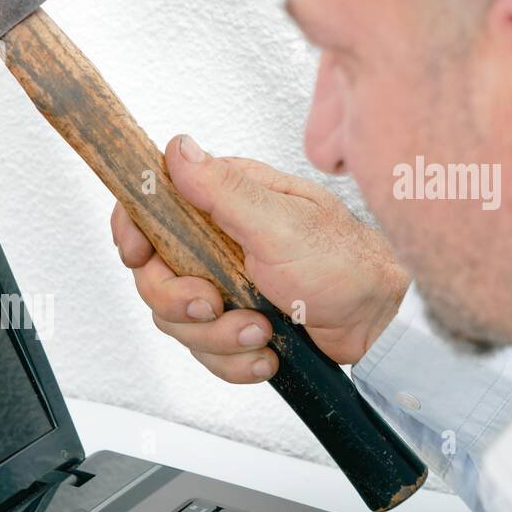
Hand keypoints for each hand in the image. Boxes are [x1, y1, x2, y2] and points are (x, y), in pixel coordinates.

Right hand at [112, 134, 408, 380]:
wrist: (379, 322)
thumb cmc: (344, 264)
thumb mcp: (281, 223)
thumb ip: (224, 190)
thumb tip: (179, 150)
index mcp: (223, 203)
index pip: (149, 208)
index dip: (132, 232)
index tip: (137, 254)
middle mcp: (215, 242)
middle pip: (153, 276)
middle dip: (182, 302)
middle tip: (215, 304)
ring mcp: (222, 286)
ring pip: (178, 322)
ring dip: (218, 337)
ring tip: (261, 331)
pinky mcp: (232, 324)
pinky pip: (205, 353)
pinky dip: (234, 361)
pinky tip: (266, 353)